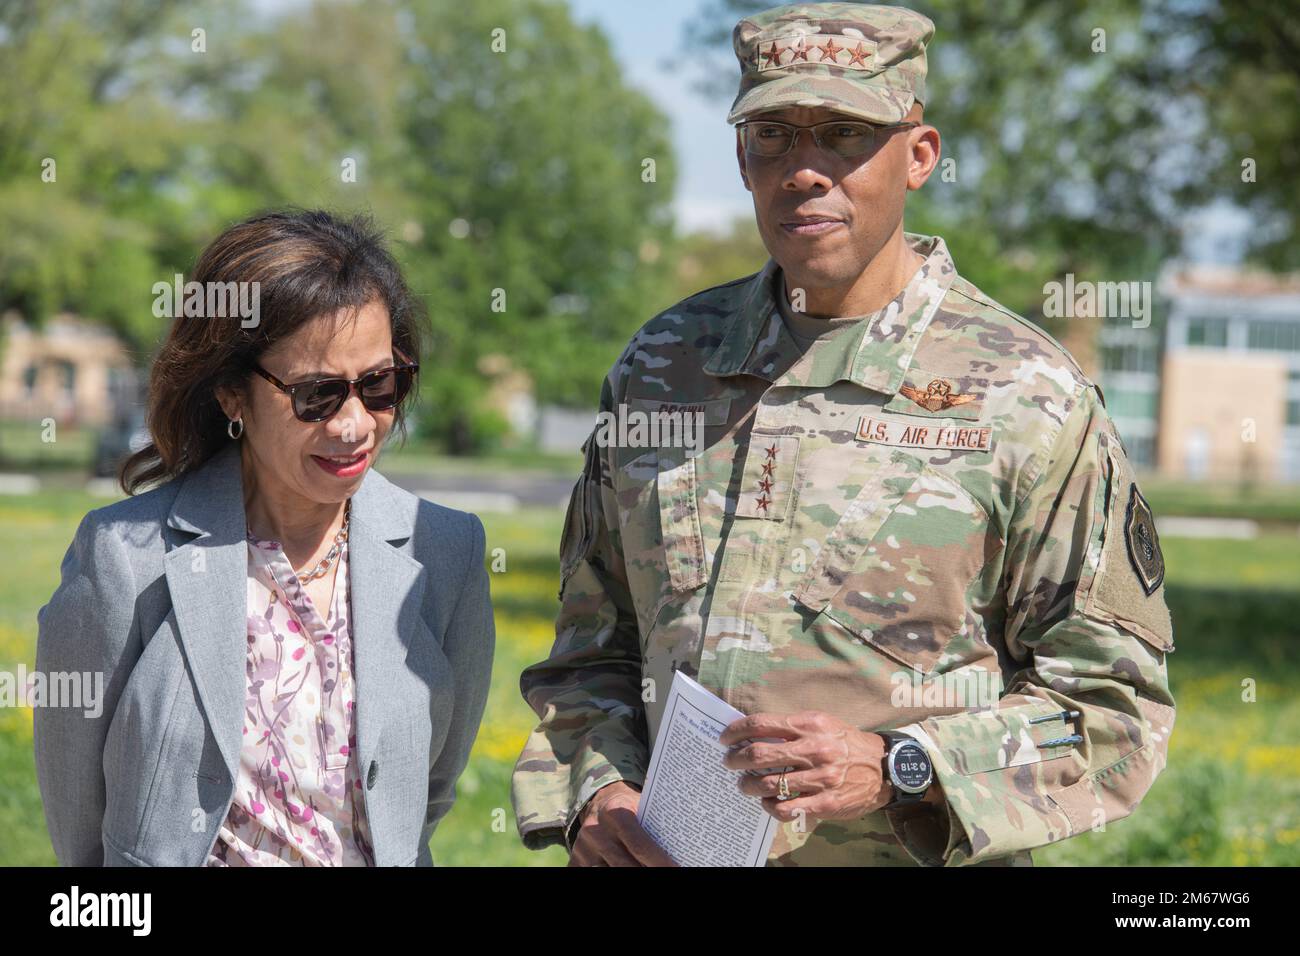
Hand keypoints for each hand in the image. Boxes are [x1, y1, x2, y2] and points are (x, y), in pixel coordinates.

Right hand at [568, 781, 677, 866]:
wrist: (601, 800)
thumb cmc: (633, 805)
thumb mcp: (643, 805)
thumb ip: (655, 824)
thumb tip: (687, 845)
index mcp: (615, 812)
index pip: (640, 846)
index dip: (660, 862)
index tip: (676, 870)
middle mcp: (595, 830)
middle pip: (625, 865)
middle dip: (649, 872)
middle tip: (669, 876)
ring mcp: (583, 848)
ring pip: (610, 873)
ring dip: (631, 874)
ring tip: (650, 879)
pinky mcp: (576, 860)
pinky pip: (591, 873)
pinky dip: (611, 874)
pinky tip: (626, 871)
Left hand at [721, 711, 894, 822]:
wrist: (884, 767)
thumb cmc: (845, 742)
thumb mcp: (822, 722)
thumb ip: (791, 726)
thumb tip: (752, 732)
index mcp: (810, 724)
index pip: (762, 724)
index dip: (736, 731)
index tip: (724, 738)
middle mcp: (814, 749)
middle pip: (759, 754)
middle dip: (735, 760)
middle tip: (728, 763)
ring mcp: (820, 778)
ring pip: (768, 784)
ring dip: (748, 786)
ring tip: (744, 786)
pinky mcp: (825, 803)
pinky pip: (785, 808)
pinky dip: (769, 806)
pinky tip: (767, 802)